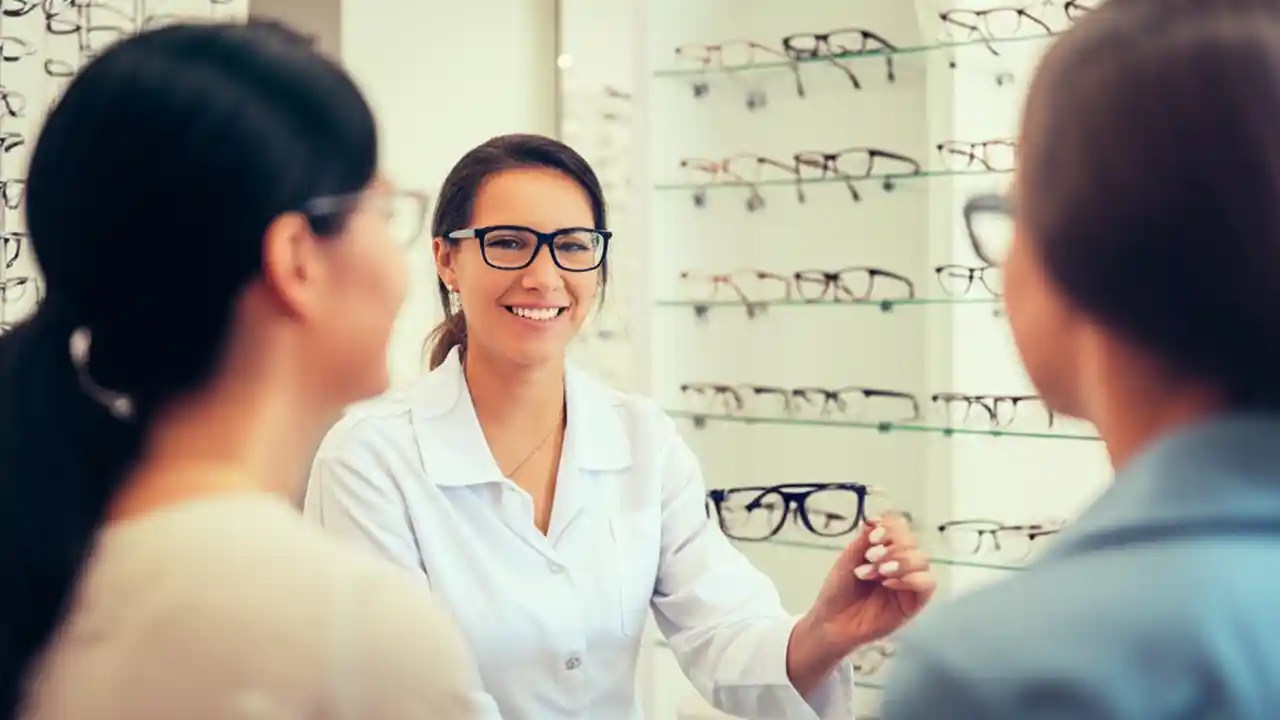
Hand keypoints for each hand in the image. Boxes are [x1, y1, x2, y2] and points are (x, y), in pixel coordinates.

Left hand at [785, 513, 935, 697]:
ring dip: (900, 560)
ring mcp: (909, 583)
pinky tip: (888, 582)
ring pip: (922, 559)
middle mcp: (900, 563)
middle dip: (891, 546)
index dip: (890, 527)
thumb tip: (875, 520)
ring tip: (878, 571)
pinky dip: (910, 578)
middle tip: (871, 558)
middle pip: (912, 541)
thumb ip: (864, 540)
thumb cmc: (839, 590)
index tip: (872, 535)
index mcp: (885, 549)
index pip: (900, 527)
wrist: (832, 621)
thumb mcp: (848, 559)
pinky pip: (928, 583)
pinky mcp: (914, 603)